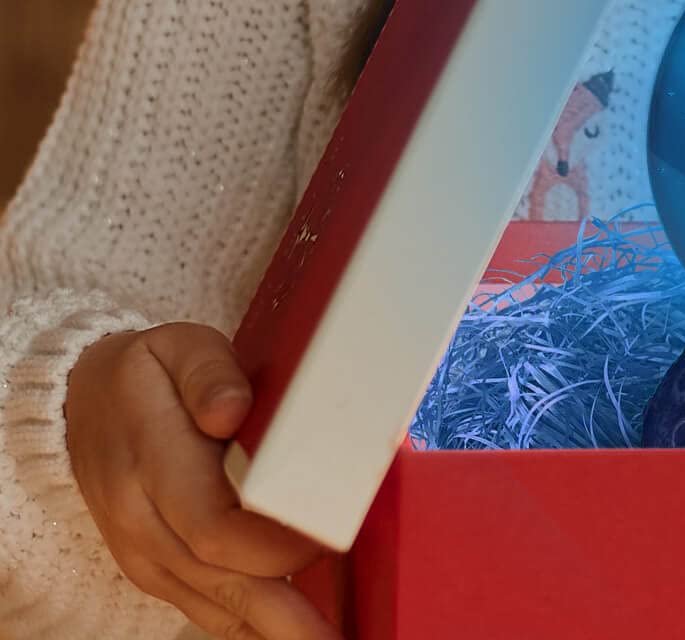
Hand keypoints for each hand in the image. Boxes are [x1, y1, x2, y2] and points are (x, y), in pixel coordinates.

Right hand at [65, 323, 340, 639]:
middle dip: (280, 613)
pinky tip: (286, 633)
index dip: (270, 542)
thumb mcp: (177, 346)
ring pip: (209, 604)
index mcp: (153, 462)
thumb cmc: (149, 372)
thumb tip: (231, 410)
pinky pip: (200, 606)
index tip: (325, 539)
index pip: (212, 524)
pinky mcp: (153, 568)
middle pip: (217, 579)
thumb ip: (208, 372)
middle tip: (332, 636)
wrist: (80, 407)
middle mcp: (143, 521)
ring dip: (268, 629)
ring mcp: (144, 553)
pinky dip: (245, 624)